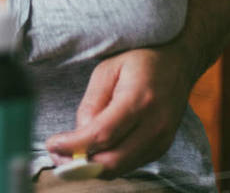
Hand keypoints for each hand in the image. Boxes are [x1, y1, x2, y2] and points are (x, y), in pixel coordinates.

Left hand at [45, 46, 192, 176]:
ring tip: (69, 153)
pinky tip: (93, 150)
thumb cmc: (139, 61)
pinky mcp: (162, 148)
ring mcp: (162, 140)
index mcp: (139, 99)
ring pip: (121, 168)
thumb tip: (80, 133)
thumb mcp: (107, 69)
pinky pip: (130, 165)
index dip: (74, 145)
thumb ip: (91, 103)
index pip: (102, 134)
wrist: (177, 64)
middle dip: (80, 163)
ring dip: (92, 167)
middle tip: (56, 154)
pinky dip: (108, 163)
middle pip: (112, 161)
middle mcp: (155, 125)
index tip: (52, 144)